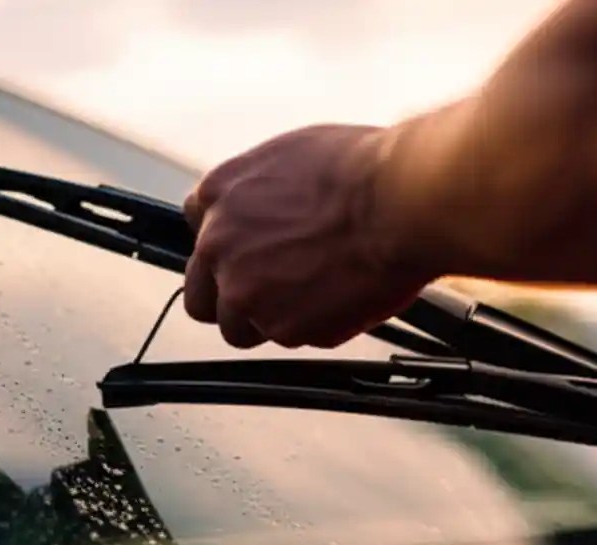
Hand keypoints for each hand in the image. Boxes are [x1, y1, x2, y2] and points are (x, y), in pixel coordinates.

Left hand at [182, 124, 434, 348]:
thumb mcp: (292, 154)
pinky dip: (313, 326)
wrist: (399, 203)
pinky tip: (340, 299)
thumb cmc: (360, 170)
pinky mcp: (282, 328)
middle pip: (202, 298)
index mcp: (219, 196)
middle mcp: (219, 248)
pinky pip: (290, 338)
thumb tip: (267, 203)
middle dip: (230, 299)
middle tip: (271, 292)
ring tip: (313, 297)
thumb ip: (259, 190)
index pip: (196, 234)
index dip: (226, 249)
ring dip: (269, 319)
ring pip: (241, 328)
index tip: (247, 254)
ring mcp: (247, 293)